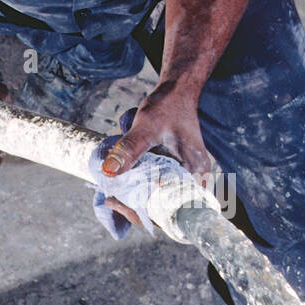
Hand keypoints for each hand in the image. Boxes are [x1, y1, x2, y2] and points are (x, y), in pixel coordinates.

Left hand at [99, 82, 210, 231]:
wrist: (178, 90)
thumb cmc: (168, 105)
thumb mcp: (146, 127)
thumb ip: (129, 150)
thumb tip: (109, 172)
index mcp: (194, 173)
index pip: (173, 210)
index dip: (145, 213)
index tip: (120, 204)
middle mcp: (195, 179)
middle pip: (167, 209)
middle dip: (138, 208)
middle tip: (111, 198)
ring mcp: (188, 175)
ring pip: (163, 200)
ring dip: (139, 201)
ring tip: (114, 194)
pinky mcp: (178, 171)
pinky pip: (162, 189)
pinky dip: (144, 190)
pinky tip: (126, 184)